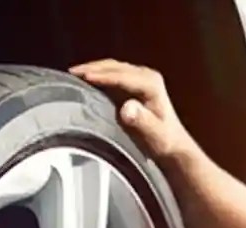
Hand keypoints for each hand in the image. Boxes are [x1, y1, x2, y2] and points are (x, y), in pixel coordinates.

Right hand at [69, 59, 195, 161]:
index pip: (123, 77)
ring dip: (94, 68)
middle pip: (116, 67)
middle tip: (72, 72)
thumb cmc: (164, 141)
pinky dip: (98, 74)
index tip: (85, 77)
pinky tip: (84, 79)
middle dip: (93, 68)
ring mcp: (140, 78)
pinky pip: (112, 74)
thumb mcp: (155, 135)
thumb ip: (142, 121)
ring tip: (73, 73)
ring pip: (113, 67)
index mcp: (152, 85)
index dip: (103, 76)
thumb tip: (127, 108)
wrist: (173, 143)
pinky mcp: (133, 83)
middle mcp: (147, 76)